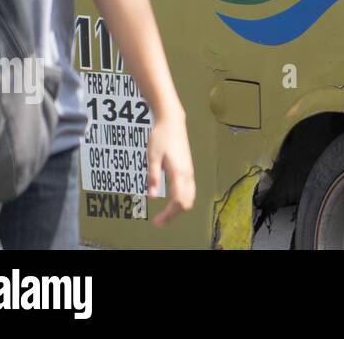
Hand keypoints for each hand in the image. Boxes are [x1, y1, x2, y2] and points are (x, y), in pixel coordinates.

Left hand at [147, 111, 194, 227]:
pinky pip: (189, 190)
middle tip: (158, 221)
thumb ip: (153, 177)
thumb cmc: (160, 137)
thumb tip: (153, 197)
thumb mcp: (152, 157)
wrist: (172, 121)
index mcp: (179, 172)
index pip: (178, 201)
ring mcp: (190, 171)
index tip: (155, 222)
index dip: (168, 215)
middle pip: (187, 202)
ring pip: (190, 197)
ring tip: (163, 214)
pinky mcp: (188, 169)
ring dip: (179, 208)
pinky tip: (171, 201)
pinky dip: (182, 200)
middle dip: (174, 215)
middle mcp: (187, 174)